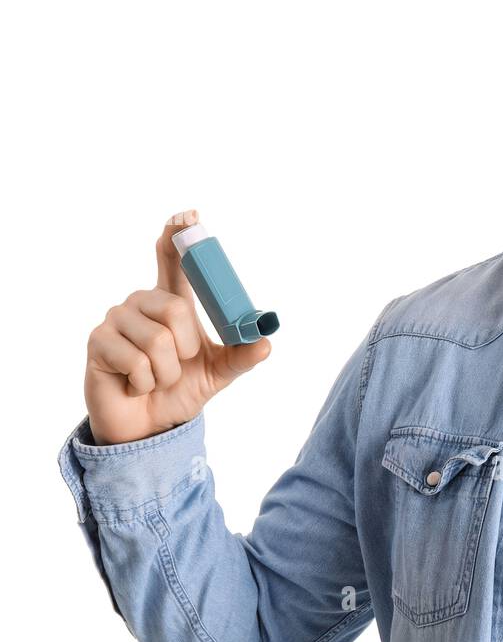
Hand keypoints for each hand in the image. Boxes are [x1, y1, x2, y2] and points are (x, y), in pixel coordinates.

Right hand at [83, 212, 271, 445]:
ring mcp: (116, 319)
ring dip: (167, 372)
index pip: (173, 261)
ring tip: (156, 378)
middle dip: (186, 348)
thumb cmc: (181, 389)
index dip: (178, 237)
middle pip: (176, 308)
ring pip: (157, 341)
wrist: (149, 425)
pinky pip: (136, 361)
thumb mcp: (219, 373)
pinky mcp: (97, 342)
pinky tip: (135, 384)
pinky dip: (146, 383)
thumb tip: (266, 342)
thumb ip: (242, 356)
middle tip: (178, 363)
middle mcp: (142, 302)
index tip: (188, 216)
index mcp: (171, 302)